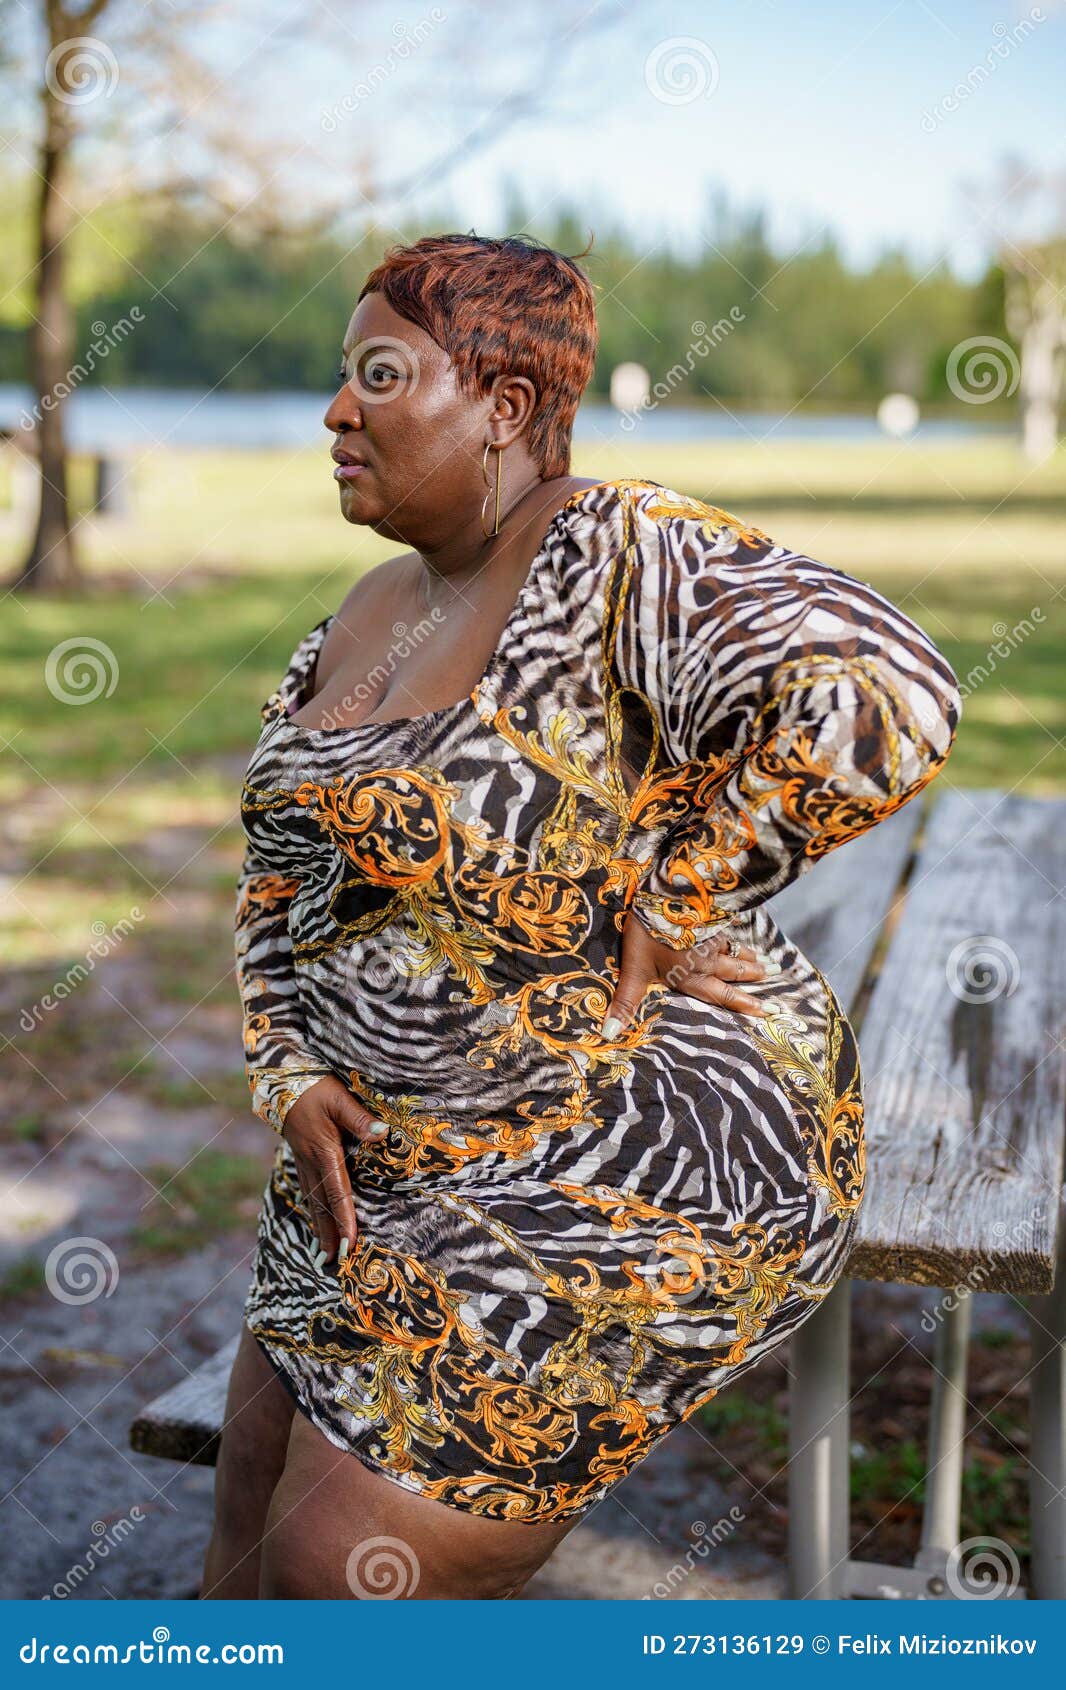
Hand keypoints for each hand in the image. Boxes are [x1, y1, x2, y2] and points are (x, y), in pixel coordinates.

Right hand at [281, 1076, 388, 1268]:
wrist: (281, 1080)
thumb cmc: (315, 1088)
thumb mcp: (339, 1098)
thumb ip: (359, 1119)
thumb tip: (383, 1135)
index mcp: (324, 1152)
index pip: (337, 1192)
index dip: (344, 1220)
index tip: (349, 1245)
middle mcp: (311, 1163)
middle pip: (322, 1206)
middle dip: (329, 1235)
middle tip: (335, 1265)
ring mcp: (304, 1163)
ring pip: (313, 1202)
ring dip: (320, 1228)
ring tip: (324, 1255)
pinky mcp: (302, 1159)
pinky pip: (309, 1191)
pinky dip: (314, 1212)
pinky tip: (317, 1222)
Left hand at [601, 909, 778, 1038]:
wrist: (666, 896)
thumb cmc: (648, 935)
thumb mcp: (633, 971)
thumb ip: (626, 1002)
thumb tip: (608, 1034)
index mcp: (690, 977)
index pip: (721, 996)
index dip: (744, 1006)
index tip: (767, 1012)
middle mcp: (707, 962)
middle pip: (734, 975)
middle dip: (753, 983)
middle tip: (774, 993)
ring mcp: (712, 938)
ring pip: (735, 953)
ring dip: (751, 961)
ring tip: (769, 966)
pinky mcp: (711, 917)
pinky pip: (729, 930)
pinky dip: (738, 935)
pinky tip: (742, 932)